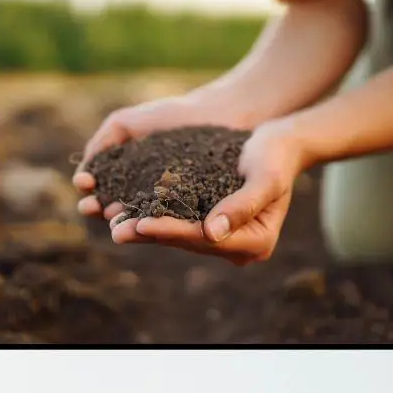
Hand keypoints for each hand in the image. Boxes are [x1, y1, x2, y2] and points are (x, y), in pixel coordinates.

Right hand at [73, 94, 247, 219]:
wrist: (221, 114)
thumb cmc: (173, 116)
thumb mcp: (126, 123)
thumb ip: (102, 142)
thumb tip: (83, 174)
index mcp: (124, 176)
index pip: (98, 188)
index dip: (88, 189)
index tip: (84, 182)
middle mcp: (140, 194)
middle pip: (111, 207)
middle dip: (97, 207)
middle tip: (90, 205)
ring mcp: (164, 205)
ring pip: (135, 217)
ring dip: (120, 219)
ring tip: (112, 215)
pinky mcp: (189, 212)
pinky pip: (168, 219)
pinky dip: (153, 221)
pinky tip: (142, 218)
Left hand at [109, 120, 305, 264]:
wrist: (279, 144)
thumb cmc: (276, 156)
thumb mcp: (265, 177)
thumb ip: (243, 204)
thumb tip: (212, 233)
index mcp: (257, 242)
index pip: (205, 240)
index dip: (171, 231)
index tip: (141, 224)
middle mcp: (239, 247)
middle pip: (187, 242)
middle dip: (150, 234)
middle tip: (115, 230)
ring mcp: (223, 238)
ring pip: (178, 235)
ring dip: (144, 229)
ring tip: (113, 224)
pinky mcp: (209, 224)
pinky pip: (177, 223)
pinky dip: (152, 217)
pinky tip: (125, 211)